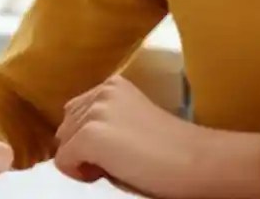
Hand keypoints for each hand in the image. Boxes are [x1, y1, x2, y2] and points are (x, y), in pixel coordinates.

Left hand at [54, 75, 259, 198]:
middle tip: (118, 160)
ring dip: (81, 160)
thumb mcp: (131, 121)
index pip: (75, 113)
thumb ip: (104, 120)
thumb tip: (70, 143)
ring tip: (118, 164)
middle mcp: (102, 91)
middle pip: (65, 128)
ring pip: (63, 144)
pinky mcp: (91, 135)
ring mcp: (95, 111)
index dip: (87, 138)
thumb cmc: (170, 151)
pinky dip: (79, 174)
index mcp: (113, 84)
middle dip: (81, 148)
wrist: (195, 161)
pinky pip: (63, 162)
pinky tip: (110, 172)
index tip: (117, 149)